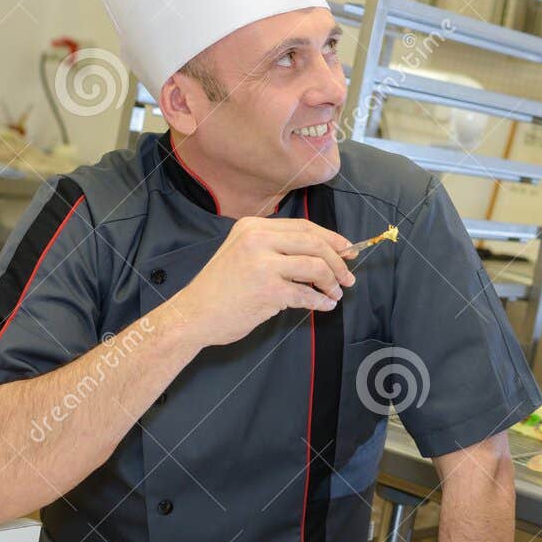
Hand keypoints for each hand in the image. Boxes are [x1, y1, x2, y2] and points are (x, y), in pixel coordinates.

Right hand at [170, 217, 356, 346]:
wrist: (192, 314)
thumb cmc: (220, 288)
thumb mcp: (242, 253)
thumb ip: (276, 248)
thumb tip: (323, 253)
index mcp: (253, 227)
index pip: (303, 226)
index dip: (331, 238)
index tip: (348, 250)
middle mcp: (257, 239)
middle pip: (314, 243)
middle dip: (338, 260)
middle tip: (348, 276)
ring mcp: (262, 264)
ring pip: (315, 266)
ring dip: (332, 281)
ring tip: (336, 293)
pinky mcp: (267, 290)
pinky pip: (306, 294)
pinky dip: (321, 301)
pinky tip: (325, 305)